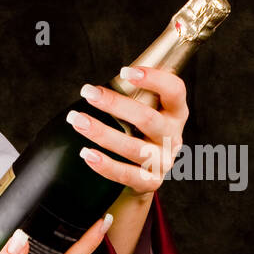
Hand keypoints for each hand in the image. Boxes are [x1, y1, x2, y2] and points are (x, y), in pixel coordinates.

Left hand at [70, 65, 187, 198]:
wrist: (144, 174)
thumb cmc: (140, 133)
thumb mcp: (147, 111)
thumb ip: (136, 94)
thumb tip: (109, 78)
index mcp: (176, 113)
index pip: (175, 91)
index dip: (154, 79)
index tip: (125, 71)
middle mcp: (173, 136)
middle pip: (148, 119)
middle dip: (115, 104)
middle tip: (88, 92)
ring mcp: (163, 161)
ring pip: (134, 147)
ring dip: (102, 133)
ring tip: (77, 120)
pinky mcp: (151, 182)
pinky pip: (127, 174)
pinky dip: (106, 165)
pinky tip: (86, 153)